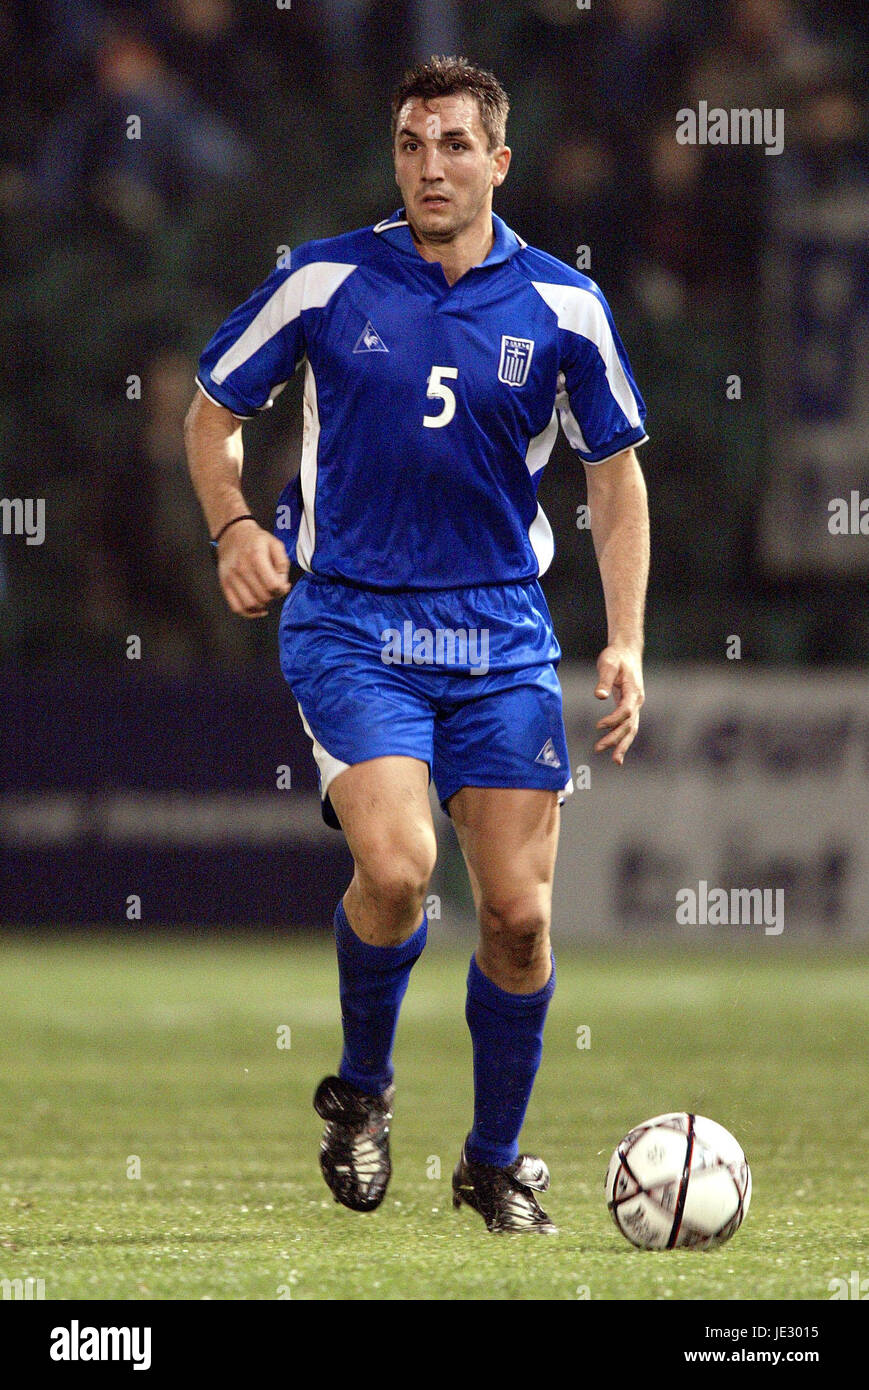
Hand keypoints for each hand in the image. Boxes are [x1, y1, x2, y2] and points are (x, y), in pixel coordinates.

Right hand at [217, 519, 290, 616]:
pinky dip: (249, 612)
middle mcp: (241, 568)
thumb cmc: (257, 540)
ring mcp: (231, 578)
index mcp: (256, 556)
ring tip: (265, 596)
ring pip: (250, 604)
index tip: (282, 584)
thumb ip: (283, 565)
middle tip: (274, 589)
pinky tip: (257, 608)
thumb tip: (283, 586)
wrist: (232, 534)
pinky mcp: (224, 585)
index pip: (272, 585)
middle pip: (263, 596)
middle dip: (273, 596)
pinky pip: (236, 607)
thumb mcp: (276, 545)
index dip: (282, 589)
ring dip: (262, 605)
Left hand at [593, 644, 643, 764]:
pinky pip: (628, 726)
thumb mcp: (608, 664)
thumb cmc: (616, 656)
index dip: (613, 720)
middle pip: (630, 725)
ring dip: (622, 744)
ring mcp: (635, 705)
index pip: (626, 711)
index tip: (598, 726)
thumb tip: (599, 696)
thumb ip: (604, 679)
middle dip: (617, 739)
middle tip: (600, 749)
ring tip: (615, 760)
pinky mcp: (630, 706)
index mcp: (634, 691)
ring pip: (631, 729)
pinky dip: (623, 738)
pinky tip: (616, 750)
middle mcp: (638, 701)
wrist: (627, 651)